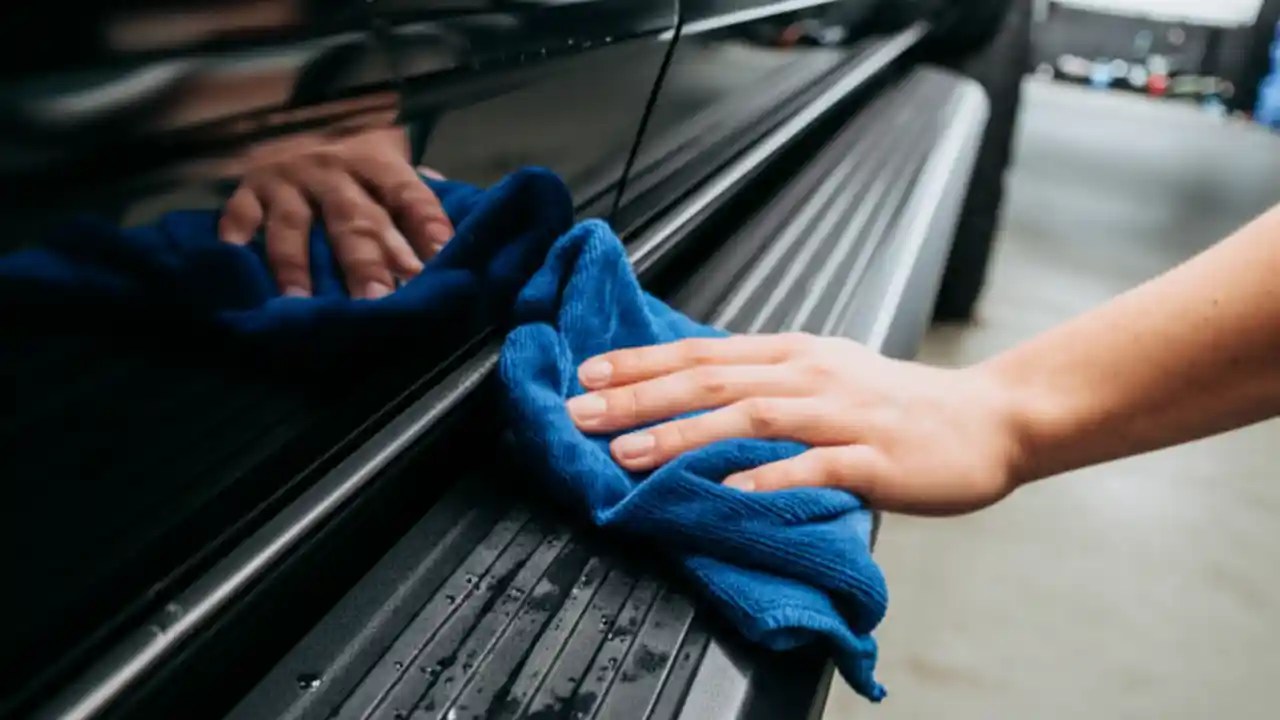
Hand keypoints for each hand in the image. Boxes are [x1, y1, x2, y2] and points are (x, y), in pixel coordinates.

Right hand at [219, 126, 452, 298]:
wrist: (289, 108)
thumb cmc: (353, 154)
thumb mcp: (387, 161)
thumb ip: (413, 197)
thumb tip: (449, 241)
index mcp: (377, 162)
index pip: (408, 194)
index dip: (426, 223)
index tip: (441, 257)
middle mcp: (333, 170)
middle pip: (353, 219)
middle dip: (367, 261)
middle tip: (378, 299)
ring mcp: (288, 180)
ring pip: (294, 226)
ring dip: (297, 265)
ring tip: (302, 302)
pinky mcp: (249, 189)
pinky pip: (241, 215)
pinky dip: (236, 237)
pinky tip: (236, 260)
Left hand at [566, 333, 1027, 514]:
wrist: (988, 419)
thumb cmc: (900, 404)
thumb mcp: (826, 375)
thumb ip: (766, 380)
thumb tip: (697, 389)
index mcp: (795, 354)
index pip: (703, 351)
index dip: (642, 361)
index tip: (587, 373)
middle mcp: (811, 377)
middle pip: (712, 380)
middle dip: (640, 396)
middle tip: (582, 413)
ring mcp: (843, 417)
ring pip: (751, 419)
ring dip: (685, 435)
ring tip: (632, 454)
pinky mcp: (874, 460)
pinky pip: (816, 469)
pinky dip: (770, 477)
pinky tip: (730, 492)